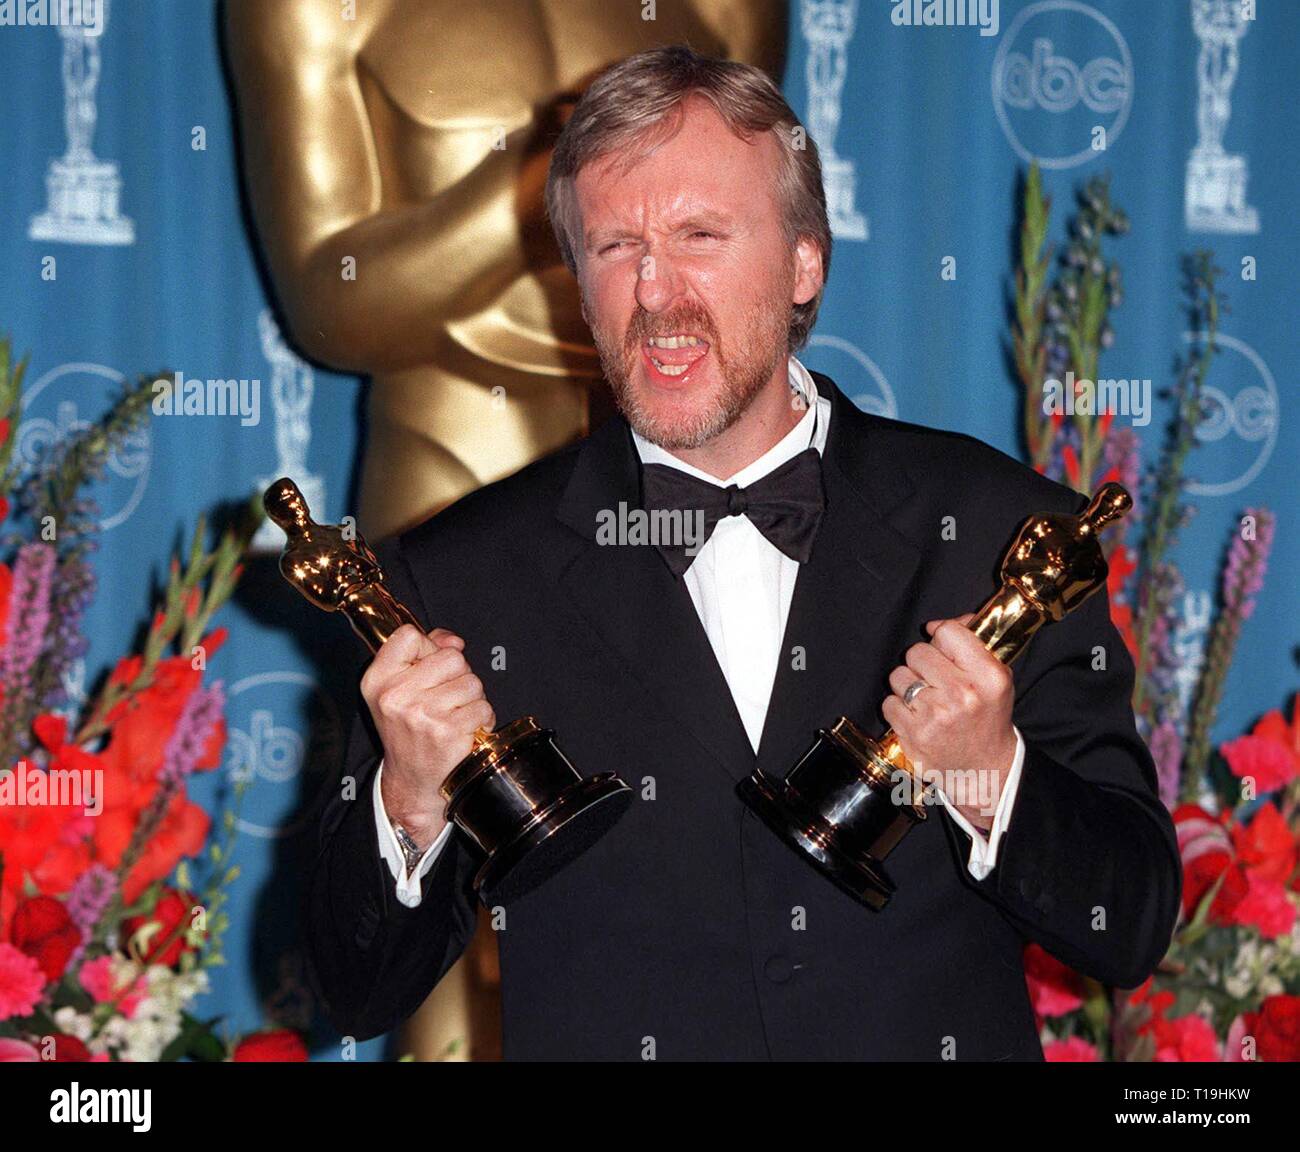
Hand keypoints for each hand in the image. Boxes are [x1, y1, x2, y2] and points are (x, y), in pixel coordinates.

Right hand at [361, 625, 495, 848]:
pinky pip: (483, 708)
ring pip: (472, 682)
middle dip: (458, 676)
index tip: (429, 667)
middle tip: (445, 699)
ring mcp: (421, 714)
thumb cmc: (409, 730)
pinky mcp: (447, 731)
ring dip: (471, 699)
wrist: (412, 780)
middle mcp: (395, 695)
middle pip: (452, 657)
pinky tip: (463, 730)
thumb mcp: (401, 689)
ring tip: (453, 715)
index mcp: (378, 679)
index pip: (409, 635)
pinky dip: (481, 719)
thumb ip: (425, 653)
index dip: (429, 647)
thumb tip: (454, 640)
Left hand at [881, 615, 1016, 831]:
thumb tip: (937, 623)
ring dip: (908, 685)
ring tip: (928, 700)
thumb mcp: (995, 678)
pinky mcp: (914, 733)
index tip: (943, 649)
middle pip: (917, 651)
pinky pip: (888, 702)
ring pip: (898, 675)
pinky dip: (898, 708)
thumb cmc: (987, 718)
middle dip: (922, 663)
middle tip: (936, 680)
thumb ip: (971, 643)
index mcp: (989, 677)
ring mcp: (936, 715)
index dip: (942, 638)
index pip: (949, 633)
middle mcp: (964, 694)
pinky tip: (918, 717)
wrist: (983, 768)